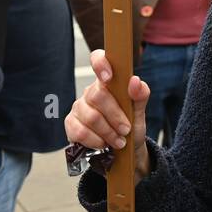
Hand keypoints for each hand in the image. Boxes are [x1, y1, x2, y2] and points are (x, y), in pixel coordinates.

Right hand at [64, 49, 152, 181]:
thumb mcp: (140, 112)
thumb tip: (135, 81)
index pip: (98, 60)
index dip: (100, 64)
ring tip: (118, 141)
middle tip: (126, 129)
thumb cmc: (131, 127)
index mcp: (107, 81)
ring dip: (108, 132)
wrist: (125, 152)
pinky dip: (95, 141)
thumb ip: (140, 95)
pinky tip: (103, 144)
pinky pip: (80, 132)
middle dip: (115, 116)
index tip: (109, 77)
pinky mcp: (70, 125)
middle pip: (98, 96)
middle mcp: (90, 92)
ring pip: (91, 117)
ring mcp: (78, 108)